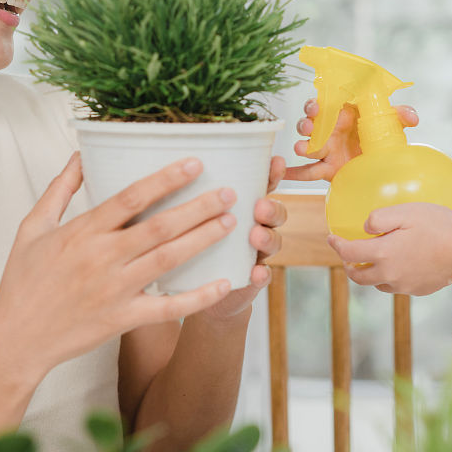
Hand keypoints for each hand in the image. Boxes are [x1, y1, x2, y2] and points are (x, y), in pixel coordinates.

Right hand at [0, 153, 237, 378]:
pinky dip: (197, 297)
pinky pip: (167, 308)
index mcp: (82, 232)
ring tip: (231, 222)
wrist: (16, 338)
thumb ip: (59, 190)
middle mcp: (102, 258)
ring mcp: (114, 290)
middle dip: (198, 207)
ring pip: (168, 259)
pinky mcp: (122, 319)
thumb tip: (80, 155)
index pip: (132, 197)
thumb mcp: (32, 227)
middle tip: (230, 192)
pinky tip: (223, 283)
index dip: (166, 179)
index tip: (195, 163)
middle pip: (160, 226)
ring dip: (203, 239)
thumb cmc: (23, 281)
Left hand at [198, 155, 287, 320]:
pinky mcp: (247, 280)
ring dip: (268, 237)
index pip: (260, 185)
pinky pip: (260, 277)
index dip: (272, 174)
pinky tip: (256, 272)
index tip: (275, 161)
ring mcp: (252, 254)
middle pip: (273, 213)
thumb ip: (185, 193)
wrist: (186, 290)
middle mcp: (251, 226)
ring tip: (256, 236)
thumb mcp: (183, 214)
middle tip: (260, 207)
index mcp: (238, 205)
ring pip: (272, 242)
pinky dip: (261, 274)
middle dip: (272, 207)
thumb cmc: (182, 241)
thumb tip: (175, 162)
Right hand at [284, 98, 418, 181]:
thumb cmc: (381, 135)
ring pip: (306, 146)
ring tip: (302, 148)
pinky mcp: (326, 168)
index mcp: (340, 114)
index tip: (317, 108)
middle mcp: (329, 130)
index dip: (315, 105)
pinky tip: (283, 175)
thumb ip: (400, 116)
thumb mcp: (391, 123)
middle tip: (310, 127)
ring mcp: (325, 150)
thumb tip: (412, 118)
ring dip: (300, 146)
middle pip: (308, 124)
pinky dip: (292, 173)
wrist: (381, 162)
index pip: (322, 105)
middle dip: (305, 124)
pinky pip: (306, 171)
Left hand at [327, 202, 451, 295]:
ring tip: (372, 259)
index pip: (349, 254)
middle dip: (349, 265)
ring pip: (377, 283)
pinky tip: (398, 264)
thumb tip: (364, 228)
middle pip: (359, 277)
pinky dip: (389, 276)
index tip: (331, 237)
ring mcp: (404, 286)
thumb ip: (380, 218)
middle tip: (347, 254)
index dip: (336, 245)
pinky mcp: (418, 290)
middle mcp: (390, 274)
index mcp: (383, 254)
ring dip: (369, 273)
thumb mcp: (407, 211)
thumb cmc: (439, 225)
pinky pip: (396, 285)